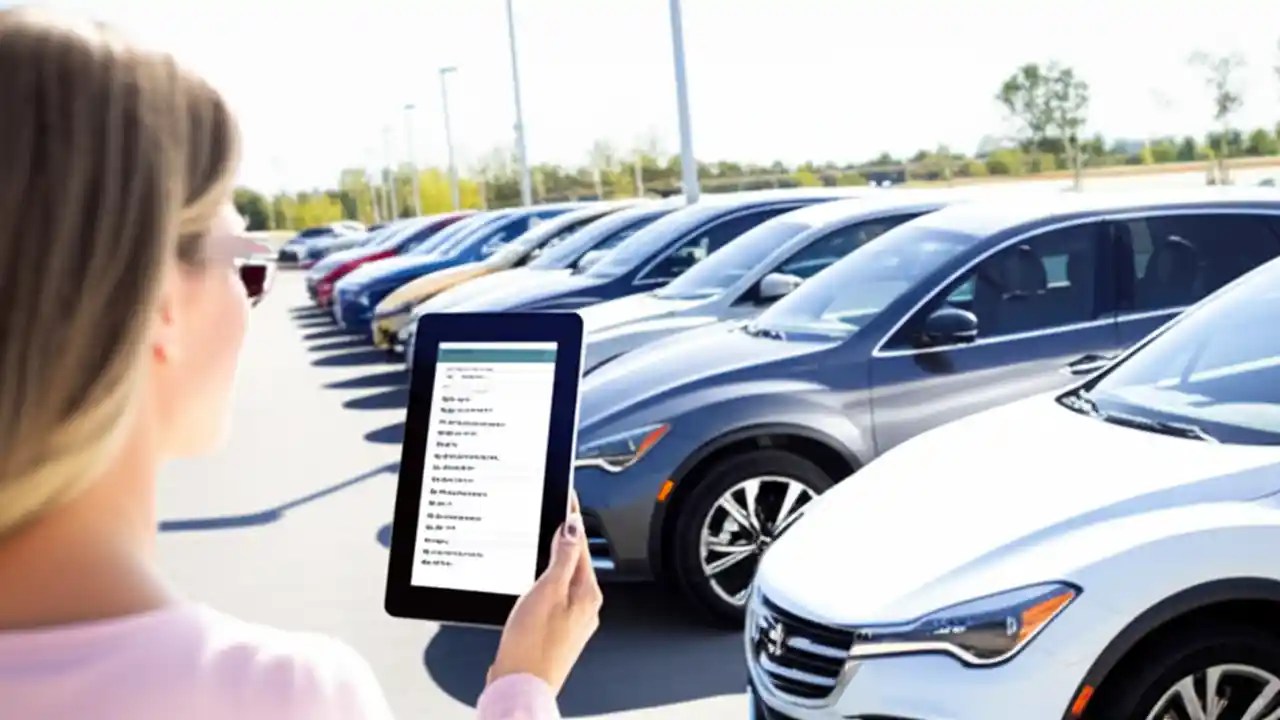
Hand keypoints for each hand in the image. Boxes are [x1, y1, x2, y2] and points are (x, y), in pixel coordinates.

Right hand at [487, 493, 601, 693]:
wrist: (520, 686)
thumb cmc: (532, 646)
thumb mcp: (547, 591)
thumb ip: (561, 558)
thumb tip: (572, 527)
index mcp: (587, 593)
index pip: (580, 544)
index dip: (570, 517)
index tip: (567, 496)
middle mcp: (585, 607)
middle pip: (574, 560)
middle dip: (563, 537)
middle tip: (555, 510)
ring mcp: (572, 620)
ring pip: (563, 579)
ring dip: (553, 559)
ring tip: (545, 537)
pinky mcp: (556, 631)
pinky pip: (554, 596)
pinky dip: (546, 581)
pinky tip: (534, 581)